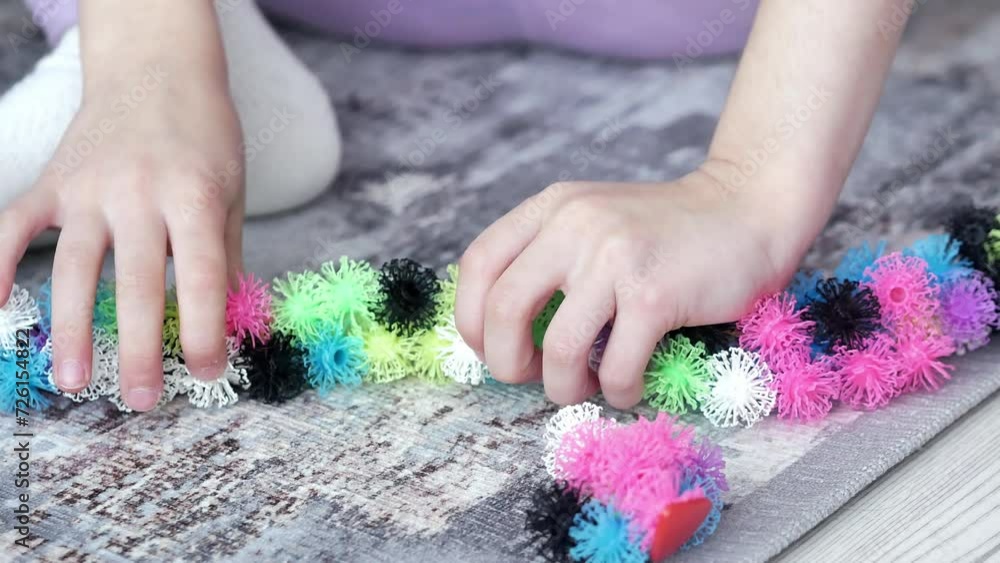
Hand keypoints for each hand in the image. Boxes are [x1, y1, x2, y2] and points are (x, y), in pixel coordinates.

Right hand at [0, 76, 244, 410]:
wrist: (158, 70)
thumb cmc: (204, 138)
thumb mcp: (231, 192)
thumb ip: (224, 256)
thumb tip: (228, 322)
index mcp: (194, 196)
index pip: (200, 273)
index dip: (205, 327)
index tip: (207, 371)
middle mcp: (138, 192)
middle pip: (135, 281)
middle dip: (138, 347)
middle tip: (139, 400)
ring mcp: (88, 186)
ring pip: (74, 267)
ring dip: (71, 328)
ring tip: (71, 382)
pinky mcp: (51, 181)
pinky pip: (13, 226)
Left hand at [455, 167, 796, 407]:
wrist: (747, 210)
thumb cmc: (666, 231)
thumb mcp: (593, 220)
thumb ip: (547, 256)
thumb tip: (501, 331)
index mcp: (551, 208)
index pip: (477, 265)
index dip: (470, 320)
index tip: (490, 349)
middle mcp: (574, 225)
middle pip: (501, 310)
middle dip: (506, 362)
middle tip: (530, 376)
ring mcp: (614, 258)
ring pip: (558, 349)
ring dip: (563, 388)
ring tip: (583, 388)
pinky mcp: (653, 294)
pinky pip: (615, 367)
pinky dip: (616, 391)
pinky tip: (627, 385)